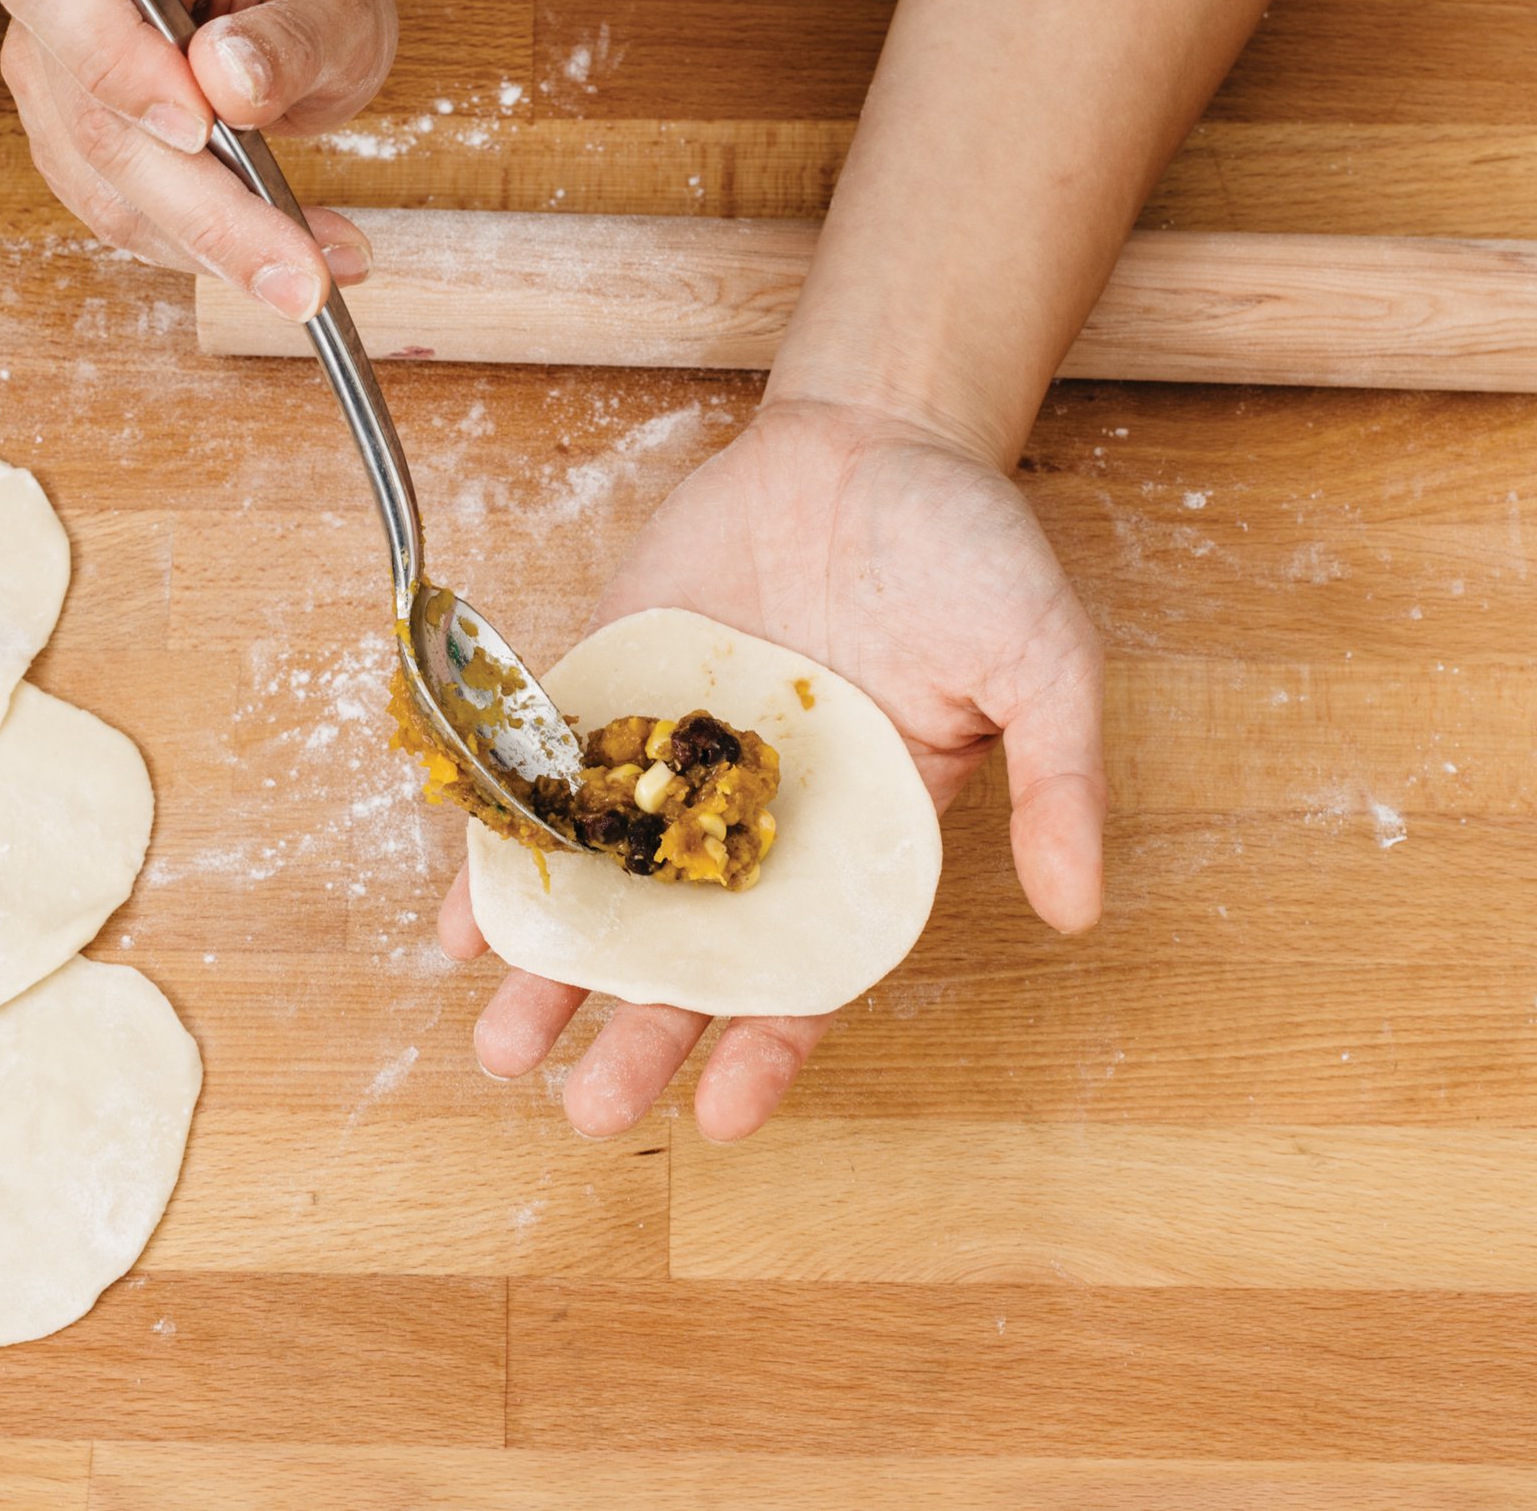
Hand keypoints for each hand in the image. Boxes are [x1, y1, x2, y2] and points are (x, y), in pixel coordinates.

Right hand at [0, 0, 396, 313]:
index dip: (115, 63)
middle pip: (96, 123)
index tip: (199, 125)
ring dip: (217, 248)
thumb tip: (231, 83)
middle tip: (303, 274)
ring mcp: (56, 85)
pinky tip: (286, 254)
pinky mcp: (77, 152)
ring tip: (317, 269)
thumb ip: (292, 32)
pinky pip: (130, 220)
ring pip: (110, 195)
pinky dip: (209, 250)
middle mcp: (57, 7)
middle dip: (206, 214)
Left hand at [438, 396, 1104, 1139]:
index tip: (718, 1115)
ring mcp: (680, 750)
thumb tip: (1079, 907)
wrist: (873, 430)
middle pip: (693, 945)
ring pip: (607, 879)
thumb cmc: (968, 548)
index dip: (768, 1043)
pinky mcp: (614, 681)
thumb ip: (1061, 780)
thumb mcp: (1043, 659)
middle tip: (581, 1106)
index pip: (812, 965)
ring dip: (554, 959)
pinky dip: (508, 837)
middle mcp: (762, 812)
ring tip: (499, 1038)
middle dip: (636, 1027)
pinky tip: (465, 905)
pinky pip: (551, 776)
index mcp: (861, 832)